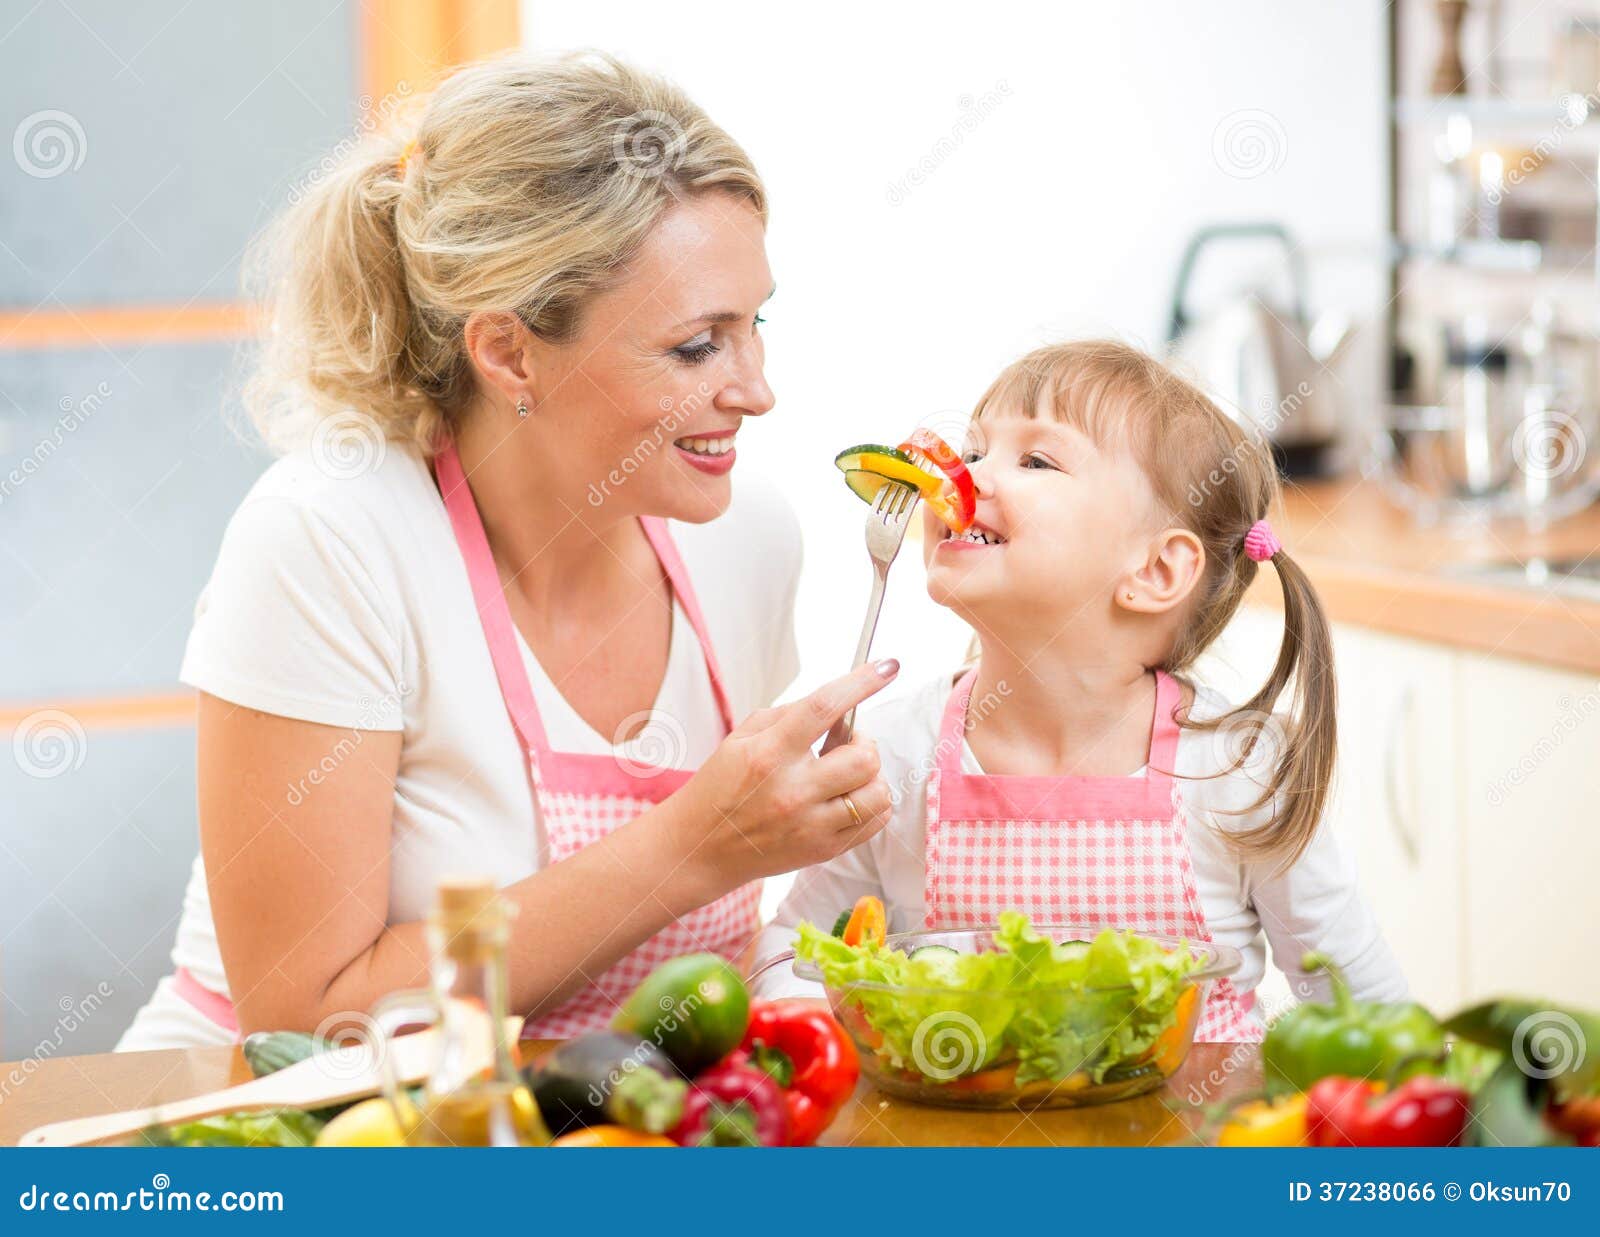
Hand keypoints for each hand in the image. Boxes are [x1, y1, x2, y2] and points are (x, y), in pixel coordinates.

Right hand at [675, 659, 899, 892]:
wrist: (701, 849)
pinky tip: (849, 797)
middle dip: (864, 743)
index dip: (862, 682)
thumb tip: (837, 704)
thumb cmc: (719, 787)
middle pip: (864, 757)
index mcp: (770, 753)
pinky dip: (872, 803)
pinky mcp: (823, 849)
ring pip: (877, 793)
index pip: (825, 708)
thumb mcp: (740, 738)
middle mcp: (793, 790)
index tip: (888, 666)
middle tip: (845, 744)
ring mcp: (811, 825)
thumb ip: (788, 715)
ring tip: (847, 774)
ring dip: (871, 776)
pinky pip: (875, 822)